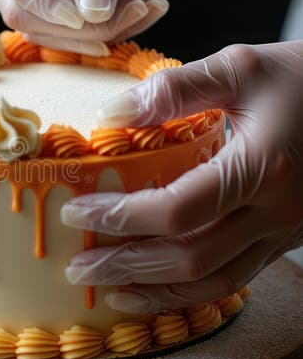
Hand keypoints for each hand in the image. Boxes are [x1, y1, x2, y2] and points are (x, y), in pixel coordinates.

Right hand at [0, 0, 168, 54]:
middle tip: (138, 9)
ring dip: (99, 31)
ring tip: (147, 4)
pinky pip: (70, 32)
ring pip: (46, 30)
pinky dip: (109, 29)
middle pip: (23, 11)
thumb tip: (91, 15)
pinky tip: (142, 8)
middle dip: (80, 25)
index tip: (86, 13)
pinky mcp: (50, 2)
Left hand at [61, 42, 302, 310]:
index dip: (122, 218)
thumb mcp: (239, 66)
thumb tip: (109, 114)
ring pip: (216, 283)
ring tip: (109, 290)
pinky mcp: (287, 239)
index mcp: (262, 167)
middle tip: (78, 267)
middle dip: (127, 266)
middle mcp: (277, 211)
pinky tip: (156, 287)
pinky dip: (190, 291)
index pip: (177, 211)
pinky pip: (236, 278)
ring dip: (156, 291)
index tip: (77, 213)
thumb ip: (173, 90)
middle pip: (191, 258)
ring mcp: (286, 231)